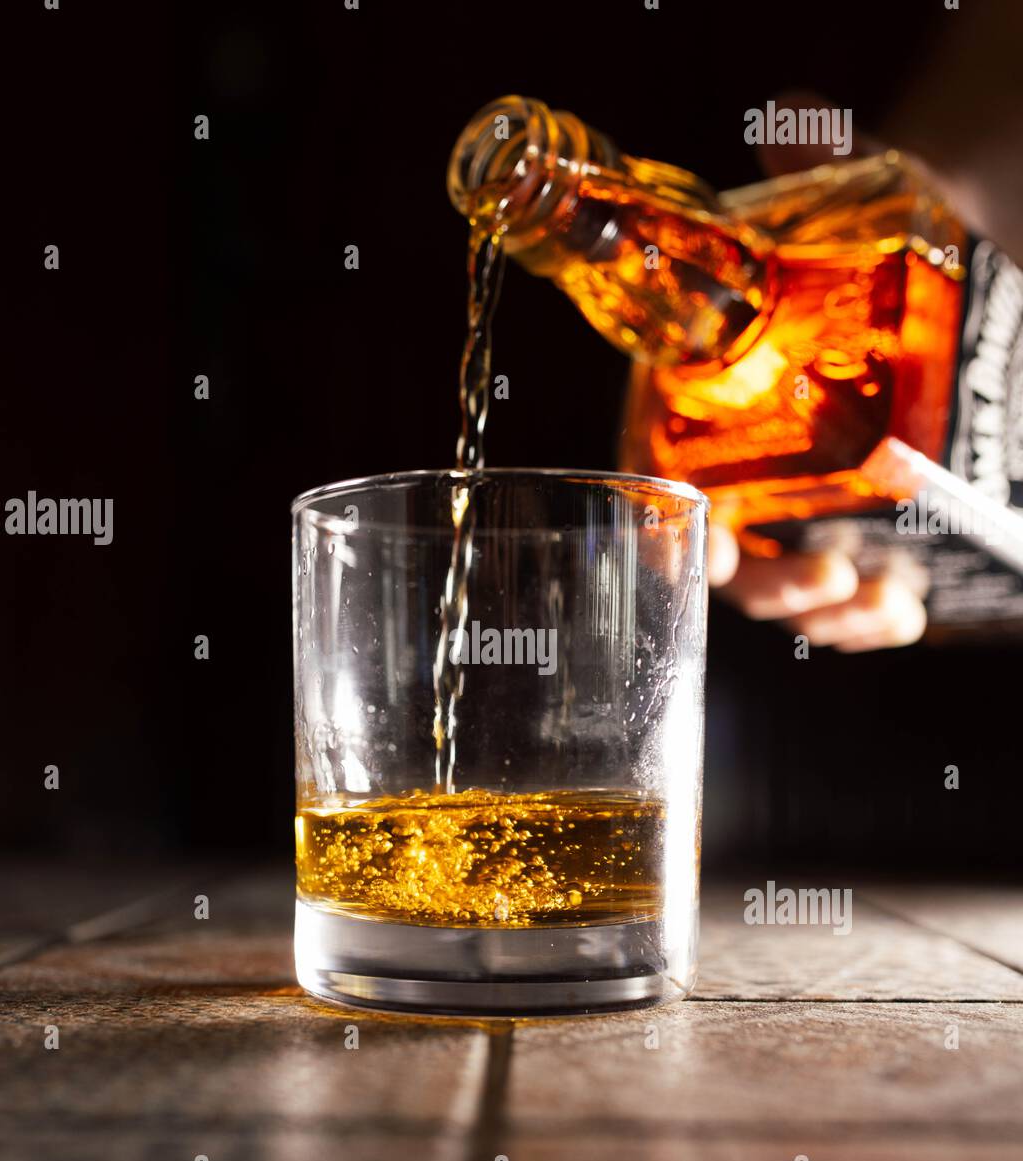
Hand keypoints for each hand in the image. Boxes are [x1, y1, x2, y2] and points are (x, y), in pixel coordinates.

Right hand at [712, 95, 934, 651]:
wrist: (922, 282)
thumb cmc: (849, 258)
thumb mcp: (831, 213)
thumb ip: (806, 173)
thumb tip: (790, 121)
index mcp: (702, 401)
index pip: (657, 472)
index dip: (667, 528)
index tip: (706, 557)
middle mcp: (741, 462)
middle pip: (725, 551)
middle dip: (764, 587)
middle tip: (814, 578)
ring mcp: (798, 505)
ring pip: (785, 587)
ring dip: (817, 611)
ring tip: (868, 596)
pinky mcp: (854, 530)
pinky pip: (847, 598)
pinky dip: (869, 621)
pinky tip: (902, 610)